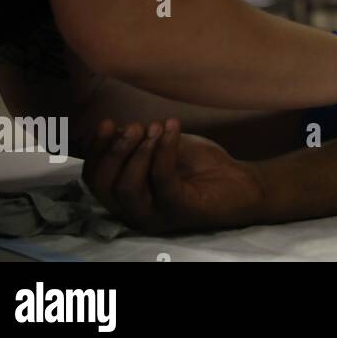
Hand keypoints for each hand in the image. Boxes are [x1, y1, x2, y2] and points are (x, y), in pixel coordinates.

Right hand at [82, 119, 264, 233]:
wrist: (242, 181)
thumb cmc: (198, 165)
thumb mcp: (161, 148)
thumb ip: (136, 143)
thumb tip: (112, 127)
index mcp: (125, 196)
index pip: (94, 179)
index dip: (95, 151)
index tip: (107, 122)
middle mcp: (135, 211)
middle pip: (104, 186)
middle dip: (114, 151)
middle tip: (134, 126)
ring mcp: (157, 215)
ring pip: (127, 188)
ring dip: (138, 153)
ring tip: (156, 128)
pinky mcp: (180, 211)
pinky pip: (163, 181)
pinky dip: (164, 151)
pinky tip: (173, 128)